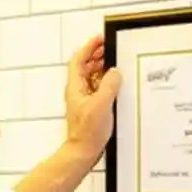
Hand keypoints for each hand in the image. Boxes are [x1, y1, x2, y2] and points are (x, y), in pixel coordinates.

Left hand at [63, 35, 121, 159]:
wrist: (83, 151)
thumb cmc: (88, 132)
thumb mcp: (101, 104)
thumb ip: (109, 85)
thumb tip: (114, 72)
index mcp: (76, 87)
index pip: (78, 60)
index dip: (88, 47)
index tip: (99, 39)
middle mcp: (77, 92)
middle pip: (84, 67)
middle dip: (96, 55)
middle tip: (109, 49)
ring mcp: (83, 100)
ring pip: (90, 77)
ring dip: (101, 68)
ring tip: (113, 63)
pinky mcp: (90, 109)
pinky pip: (96, 89)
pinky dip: (105, 82)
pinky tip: (115, 84)